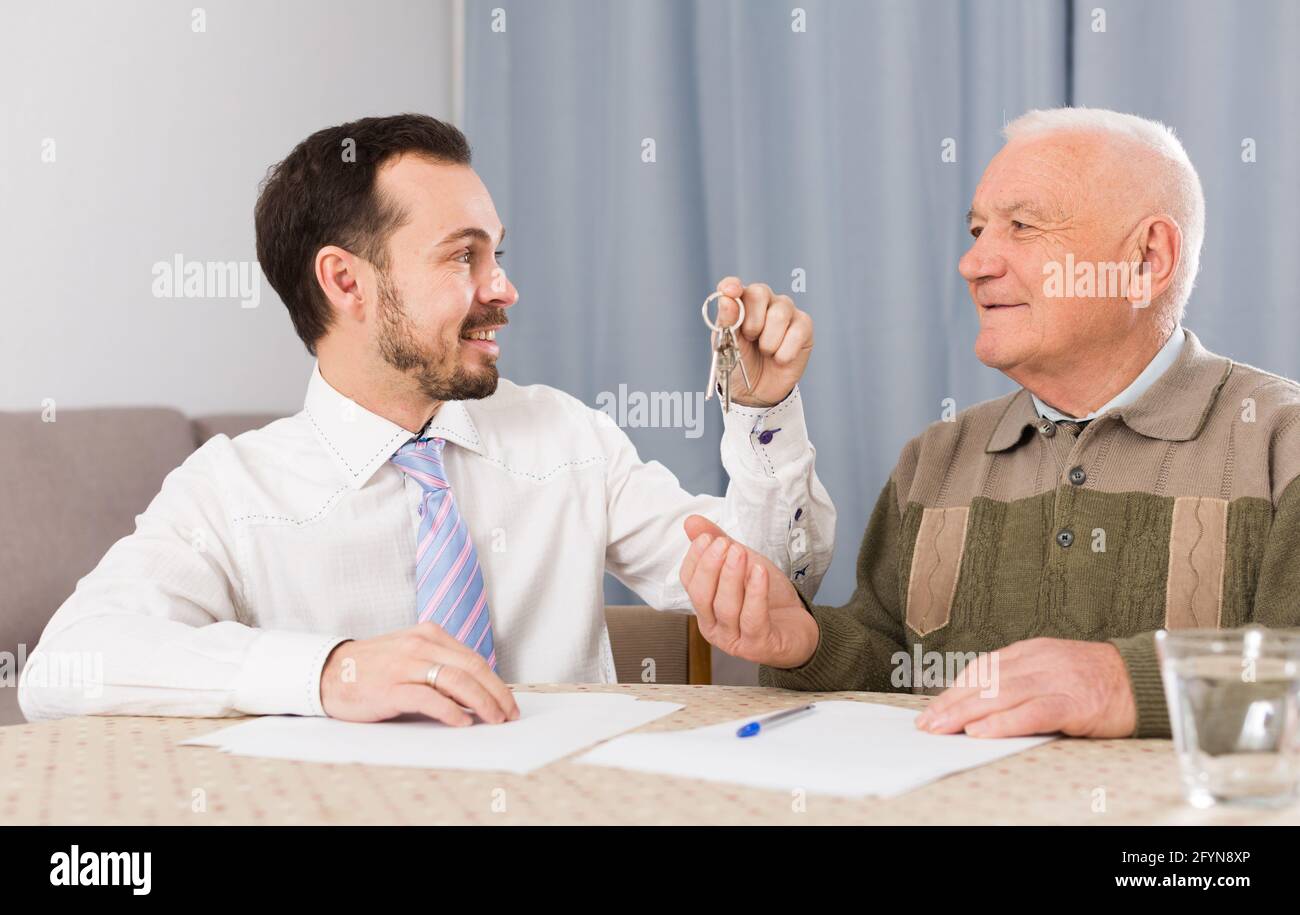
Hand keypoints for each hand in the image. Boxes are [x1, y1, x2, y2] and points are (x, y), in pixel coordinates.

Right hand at [320, 622, 519, 725]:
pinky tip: (463, 721)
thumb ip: (439, 665)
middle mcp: (420, 644)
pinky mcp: (391, 687)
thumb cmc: (373, 668)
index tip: (508, 701)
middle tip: (509, 714)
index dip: (496, 682)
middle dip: (496, 693)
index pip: (473, 658)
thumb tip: (475, 692)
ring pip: (456, 680)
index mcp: (428, 634)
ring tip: (493, 719)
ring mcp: (405, 664)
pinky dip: (450, 710)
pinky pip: (429, 697)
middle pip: (471, 668)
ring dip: (481, 702)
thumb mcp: (409, 655)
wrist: (327, 672)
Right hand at [679, 514, 818, 667]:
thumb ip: (718, 545)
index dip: (695, 559)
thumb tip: (692, 522)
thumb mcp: (743, 566)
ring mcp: (734, 640)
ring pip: (726, 607)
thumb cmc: (768, 599)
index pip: (689, 582)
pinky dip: (755, 593)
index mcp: (705, 607)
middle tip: (724, 544)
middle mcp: (713, 626)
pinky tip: (760, 572)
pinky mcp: (758, 646)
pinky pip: (753, 618)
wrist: (799, 628)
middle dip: (710, 567)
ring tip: (740, 552)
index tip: (706, 537)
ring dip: (732, 576)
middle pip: (702, 595)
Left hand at [712, 276, 812, 407]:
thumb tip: (727, 298)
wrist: (756, 391)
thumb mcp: (726, 346)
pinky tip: (779, 359)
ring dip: (768, 342)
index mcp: (739, 303)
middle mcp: (764, 301)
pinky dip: (784, 352)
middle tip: (751, 339)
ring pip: (779, 314)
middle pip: (760, 292)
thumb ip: (726, 322)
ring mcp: (786, 311)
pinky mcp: (804, 325)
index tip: (731, 291)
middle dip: (753, 322)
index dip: (731, 286)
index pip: (732, 285)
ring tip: (765, 352)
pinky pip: (797, 332)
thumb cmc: (739, 364)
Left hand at [914, 638, 1136, 737]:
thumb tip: (979, 704)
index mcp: (1030, 651)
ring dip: (966, 713)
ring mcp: (1057, 679)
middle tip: (927, 724)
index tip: (932, 709)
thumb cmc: (1095, 682)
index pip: (981, 669)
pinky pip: (1033, 711)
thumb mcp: (1051, 671)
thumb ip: (1019, 681)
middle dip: (951, 704)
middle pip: (985, 682)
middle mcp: (1039, 661)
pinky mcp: (1074, 701)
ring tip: (943, 728)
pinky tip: (982, 731)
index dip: (954, 690)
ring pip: (1001, 694)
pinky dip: (1004, 722)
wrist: (1144, 681)